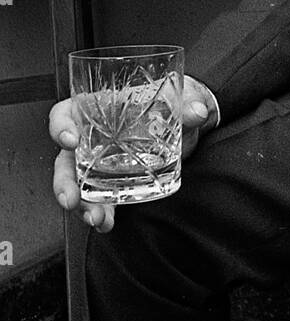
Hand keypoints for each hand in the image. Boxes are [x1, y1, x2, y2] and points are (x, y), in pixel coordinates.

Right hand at [50, 75, 217, 234]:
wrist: (184, 124)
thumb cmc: (170, 103)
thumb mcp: (181, 97)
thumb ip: (189, 103)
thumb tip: (198, 110)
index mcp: (100, 108)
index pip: (67, 112)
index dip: (61, 125)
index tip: (69, 140)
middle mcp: (93, 136)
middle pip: (65, 157)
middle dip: (64, 180)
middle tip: (72, 197)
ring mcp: (100, 162)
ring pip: (77, 183)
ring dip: (81, 203)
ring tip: (95, 217)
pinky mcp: (113, 182)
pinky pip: (99, 198)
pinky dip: (100, 212)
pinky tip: (105, 222)